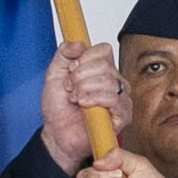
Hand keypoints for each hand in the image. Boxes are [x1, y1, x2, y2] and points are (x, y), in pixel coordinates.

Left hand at [36, 41, 130, 170]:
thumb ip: (63, 53)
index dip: (84, 59)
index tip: (71, 71)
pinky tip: (84, 106)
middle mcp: (114, 82)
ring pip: (108, 81)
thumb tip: (79, 43)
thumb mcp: (54, 74)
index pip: (104, 50)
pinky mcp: (123, 116)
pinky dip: (94, 99)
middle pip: (105, 65)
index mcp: (102, 70)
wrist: (57, 135)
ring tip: (76, 100)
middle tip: (71, 89)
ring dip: (84, 90)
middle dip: (80, 77)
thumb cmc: (59, 109)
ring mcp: (121, 99)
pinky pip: (114, 99)